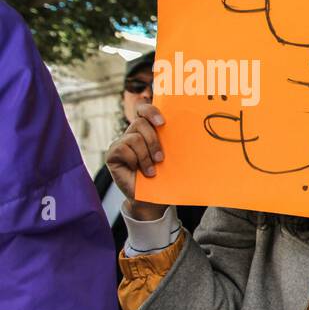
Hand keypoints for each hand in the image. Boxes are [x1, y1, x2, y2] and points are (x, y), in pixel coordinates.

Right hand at [105, 104, 167, 220]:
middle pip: (140, 123)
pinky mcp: (112, 154)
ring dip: (146, 156)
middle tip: (161, 158)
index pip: (144, 110)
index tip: (162, 122)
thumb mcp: (173, 157)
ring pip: (134, 138)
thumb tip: (194, 129)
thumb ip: (174, 142)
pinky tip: (140, 171)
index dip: (151, 111)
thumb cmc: (165, 177)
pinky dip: (135, 161)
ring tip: (152, 170)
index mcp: (148, 131)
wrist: (153, 199)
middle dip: (153, 141)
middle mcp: (133, 134)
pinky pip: (123, 149)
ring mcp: (121, 143)